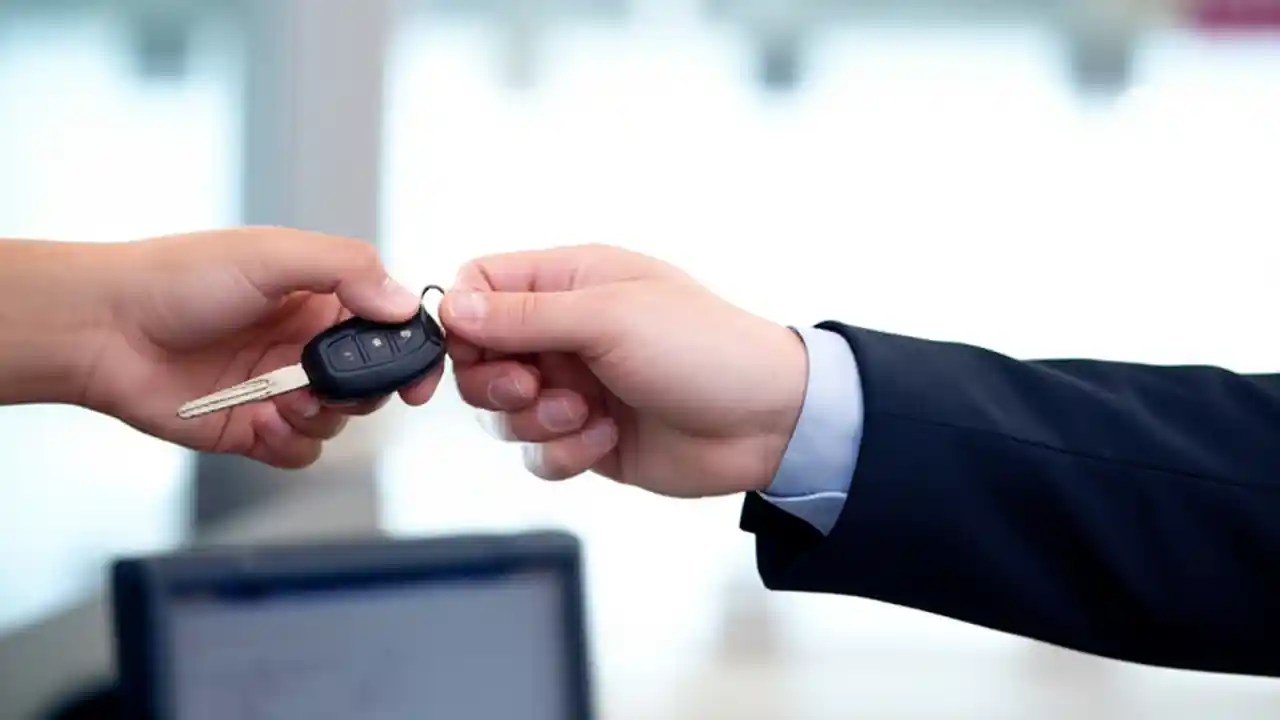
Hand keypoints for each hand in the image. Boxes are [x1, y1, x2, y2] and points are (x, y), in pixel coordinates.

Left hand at [78, 228, 440, 467]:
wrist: (102, 329)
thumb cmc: (176, 279)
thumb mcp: (271, 254)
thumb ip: (346, 269)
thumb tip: (402, 304)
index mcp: (318, 296)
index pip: (388, 325)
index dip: (411, 350)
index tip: (421, 373)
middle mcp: (304, 343)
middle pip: (373, 380)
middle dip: (363, 390)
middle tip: (329, 383)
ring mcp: (280, 388)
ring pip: (340, 420)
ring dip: (322, 417)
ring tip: (283, 402)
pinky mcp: (251, 428)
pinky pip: (300, 452)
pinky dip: (291, 443)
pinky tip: (262, 423)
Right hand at [440, 244, 806, 496]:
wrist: (766, 423)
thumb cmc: (703, 350)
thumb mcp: (610, 318)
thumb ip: (525, 314)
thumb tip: (451, 306)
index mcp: (570, 282)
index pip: (480, 286)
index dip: (462, 318)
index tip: (472, 346)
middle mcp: (564, 332)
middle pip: (478, 356)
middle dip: (496, 380)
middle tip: (535, 386)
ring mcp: (573, 386)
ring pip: (501, 411)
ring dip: (535, 420)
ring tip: (586, 414)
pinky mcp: (586, 437)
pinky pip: (537, 454)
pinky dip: (564, 452)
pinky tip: (608, 437)